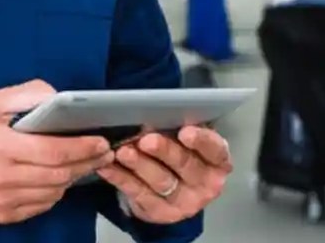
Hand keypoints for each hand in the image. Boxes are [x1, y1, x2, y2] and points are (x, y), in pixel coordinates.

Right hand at [0, 79, 115, 224]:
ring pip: (53, 192)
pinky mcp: (1, 216)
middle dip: (86, 162)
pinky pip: (41, 205)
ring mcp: (0, 201)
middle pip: (58, 175)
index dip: (82, 147)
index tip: (100, 141)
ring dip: (72, 177)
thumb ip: (28, 94)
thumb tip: (60, 99)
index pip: (52, 151)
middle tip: (103, 152)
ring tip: (83, 162)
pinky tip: (57, 177)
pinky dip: (54, 191)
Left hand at [95, 126, 231, 224]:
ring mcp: (185, 202)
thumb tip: (152, 112)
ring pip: (162, 181)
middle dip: (165, 151)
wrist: (168, 190)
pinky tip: (108, 167)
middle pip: (185, 165)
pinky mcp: (161, 212)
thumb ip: (175, 127)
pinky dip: (121, 178)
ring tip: (123, 152)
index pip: (215, 149)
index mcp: (216, 161)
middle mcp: (205, 183)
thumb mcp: (182, 139)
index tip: (185, 132)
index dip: (201, 141)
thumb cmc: (176, 153)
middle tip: (146, 141)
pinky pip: (139, 194)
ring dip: (141, 165)